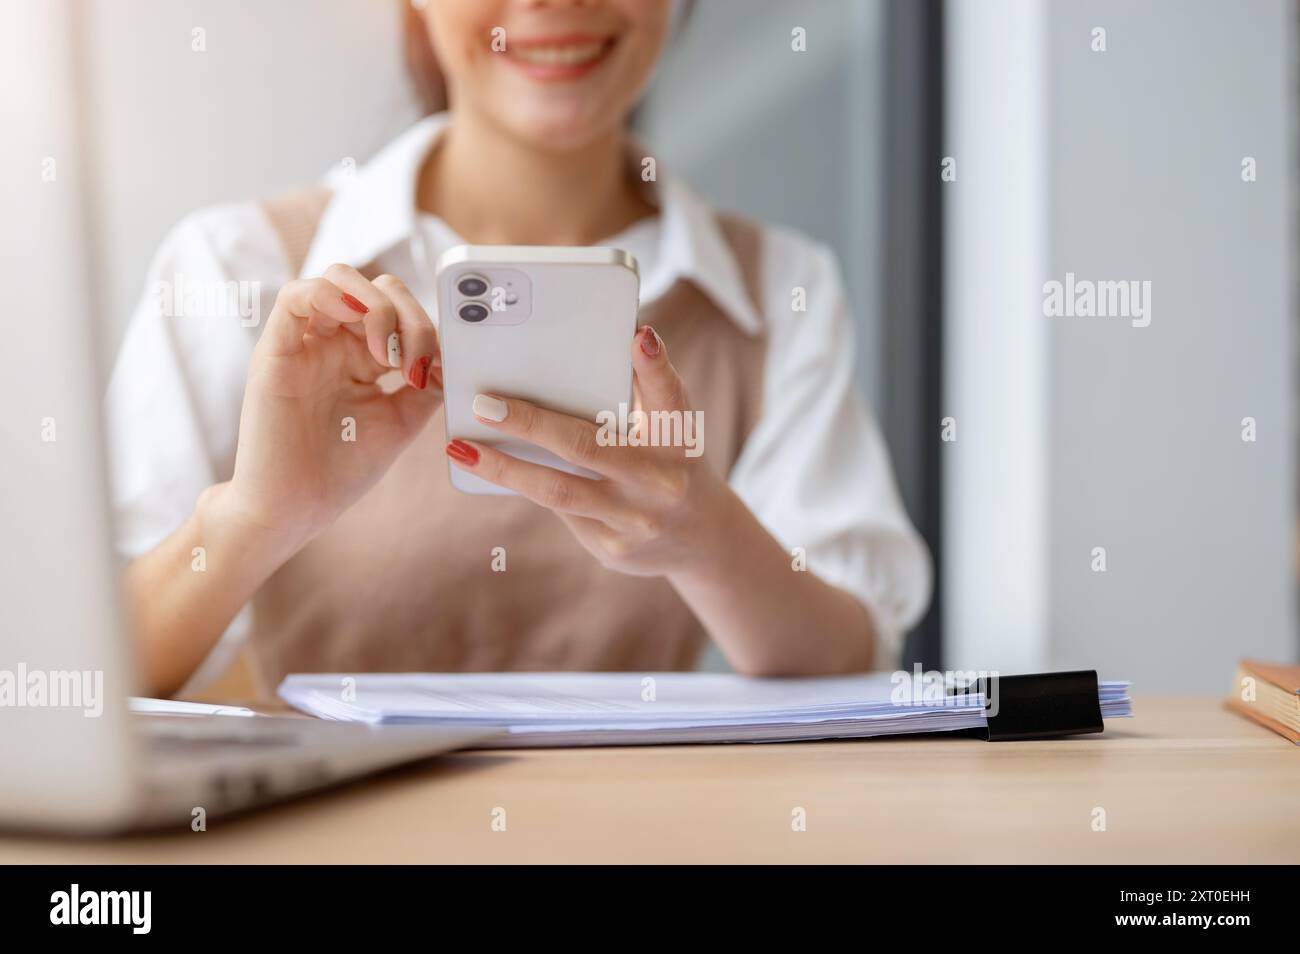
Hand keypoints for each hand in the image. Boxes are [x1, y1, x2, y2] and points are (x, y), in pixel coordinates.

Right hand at [225, 264, 441, 542]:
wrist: (296, 508)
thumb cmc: (343, 468)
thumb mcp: (401, 421)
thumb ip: (427, 384)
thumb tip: (452, 353)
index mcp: (364, 356)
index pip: (400, 310)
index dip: (426, 327)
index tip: (435, 368)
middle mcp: (335, 342)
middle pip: (376, 288)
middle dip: (408, 315)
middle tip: (411, 363)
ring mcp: (305, 343)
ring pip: (339, 279)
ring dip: (376, 306)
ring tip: (386, 354)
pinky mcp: (275, 351)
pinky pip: (295, 297)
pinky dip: (330, 295)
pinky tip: (356, 322)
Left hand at [444, 326, 734, 577]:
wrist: (701, 537)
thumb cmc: (671, 461)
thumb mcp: (672, 425)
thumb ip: (644, 388)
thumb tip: (618, 339)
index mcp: (680, 439)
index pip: (669, 397)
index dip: (653, 366)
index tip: (638, 337)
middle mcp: (661, 481)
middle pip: (587, 447)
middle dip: (530, 425)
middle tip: (483, 405)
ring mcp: (636, 520)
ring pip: (559, 490)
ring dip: (504, 469)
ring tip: (461, 449)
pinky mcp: (613, 549)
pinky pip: (559, 511)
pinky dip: (525, 486)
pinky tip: (492, 469)